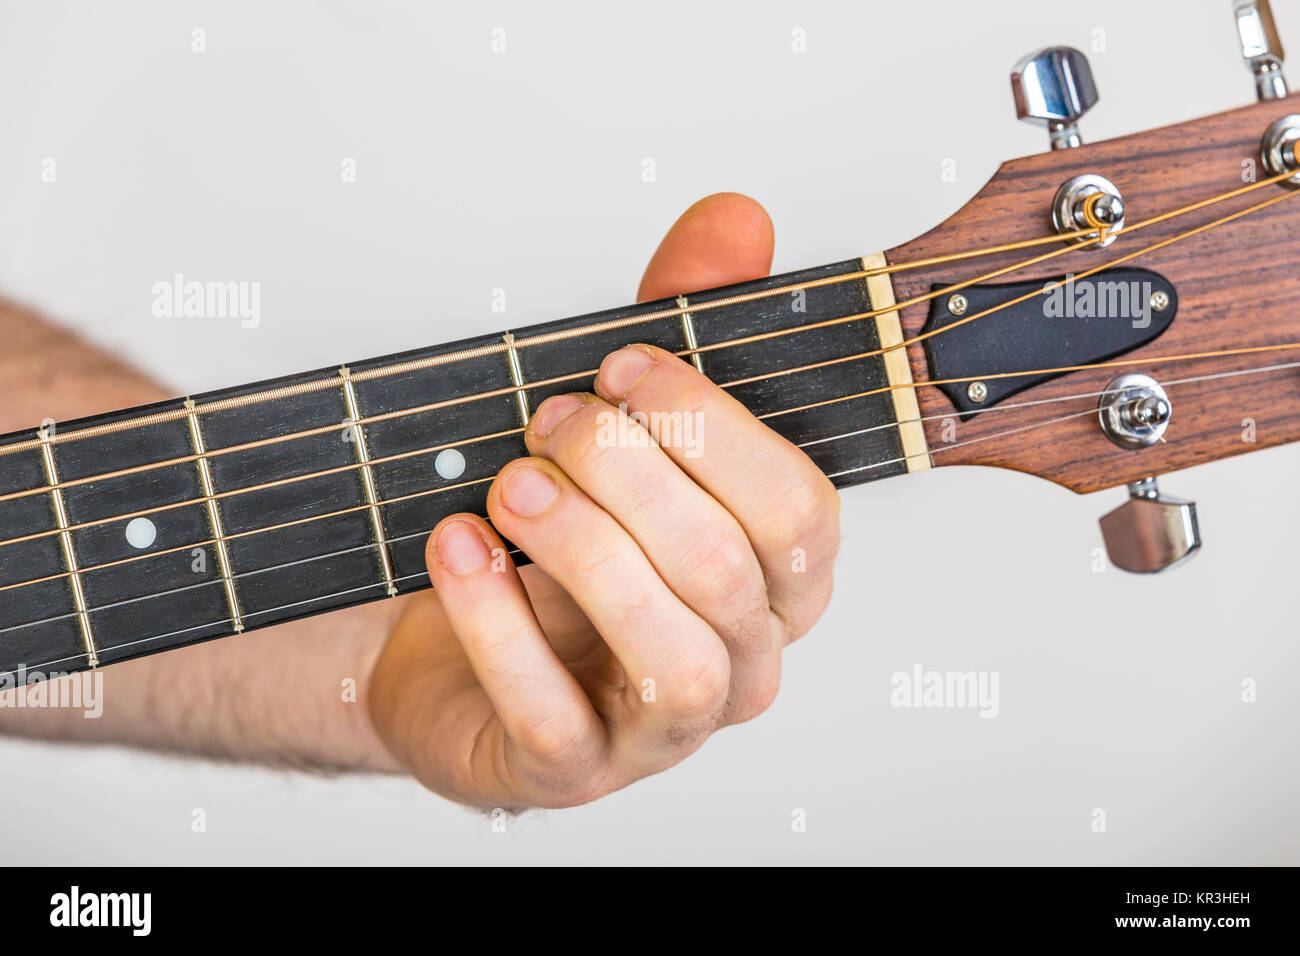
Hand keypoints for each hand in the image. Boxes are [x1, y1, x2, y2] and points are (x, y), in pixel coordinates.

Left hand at [367, 193, 841, 808]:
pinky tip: (456, 551)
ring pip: (671, 653)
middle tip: (549, 417)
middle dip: (626, 472)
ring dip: (582, 548)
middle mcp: (742, 657)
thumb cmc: (558, 536)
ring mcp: (663, 727)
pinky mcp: (572, 768)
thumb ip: (684, 324)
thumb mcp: (622, 421)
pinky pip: (553, 715)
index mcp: (778, 577)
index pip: (798, 508)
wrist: (449, 642)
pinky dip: (496, 623)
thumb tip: (734, 220)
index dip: (711, 426)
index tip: (621, 362)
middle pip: (726, 569)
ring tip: (511, 487)